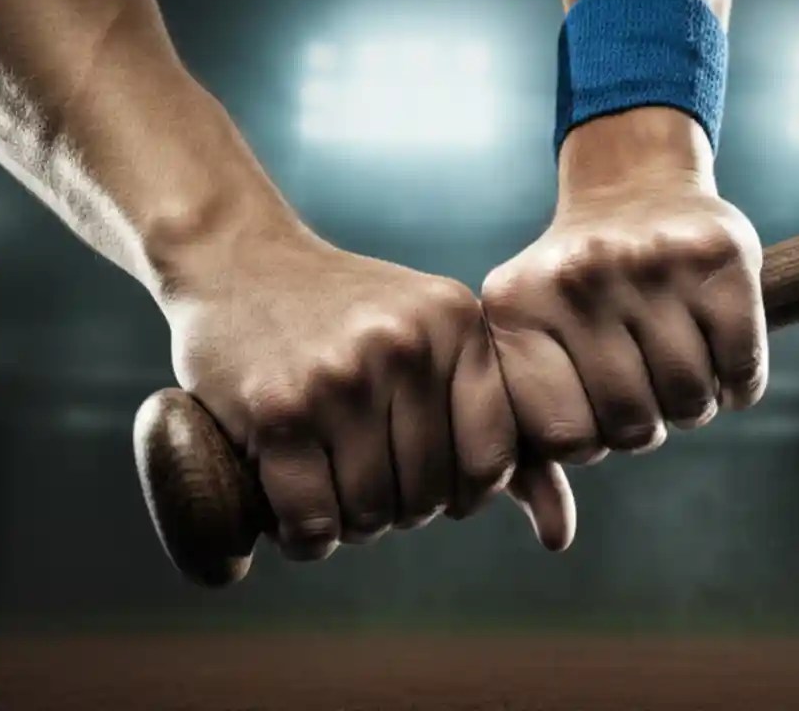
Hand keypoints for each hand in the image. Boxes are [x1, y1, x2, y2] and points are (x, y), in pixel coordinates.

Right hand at [157, 218, 572, 560]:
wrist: (239, 260)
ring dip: (353, 524)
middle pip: (431, 494)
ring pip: (374, 514)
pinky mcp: (278, 409)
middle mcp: (408, 347)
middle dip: (402, 507)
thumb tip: (559, 535)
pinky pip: (313, 521)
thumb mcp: (438, 346)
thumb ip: (507, 432)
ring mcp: (342, 376)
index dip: (462, 489)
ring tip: (335, 487)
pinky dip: (306, 537)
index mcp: (460, 326)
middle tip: (371, 478)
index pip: (492, 463)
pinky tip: (297, 511)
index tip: (431, 474)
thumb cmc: (353, 318)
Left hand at [481, 108, 767, 463]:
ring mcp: (650, 262)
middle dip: (642, 425)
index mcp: (516, 308)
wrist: (632, 190)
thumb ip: (534, 453)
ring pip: (690, 404)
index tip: (589, 407)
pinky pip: (743, 374)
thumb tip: (557, 539)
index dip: (589, 439)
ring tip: (674, 367)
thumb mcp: (532, 359)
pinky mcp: (721, 255)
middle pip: (631, 427)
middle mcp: (579, 278)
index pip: (565, 439)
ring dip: (691, 405)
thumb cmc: (573, 302)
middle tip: (639, 387)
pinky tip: (716, 351)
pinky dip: (737, 386)